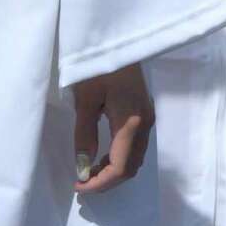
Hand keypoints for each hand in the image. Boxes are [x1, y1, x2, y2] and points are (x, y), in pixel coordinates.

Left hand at [73, 62, 153, 194]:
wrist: (119, 38)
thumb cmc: (99, 65)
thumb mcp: (86, 99)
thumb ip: (84, 135)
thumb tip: (82, 168)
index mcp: (131, 121)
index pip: (120, 168)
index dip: (99, 184)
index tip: (78, 187)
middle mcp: (145, 123)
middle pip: (131, 167)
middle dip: (107, 181)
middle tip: (82, 183)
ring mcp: (148, 117)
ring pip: (135, 159)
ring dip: (114, 171)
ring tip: (89, 171)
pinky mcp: (145, 112)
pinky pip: (135, 146)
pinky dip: (120, 158)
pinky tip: (102, 155)